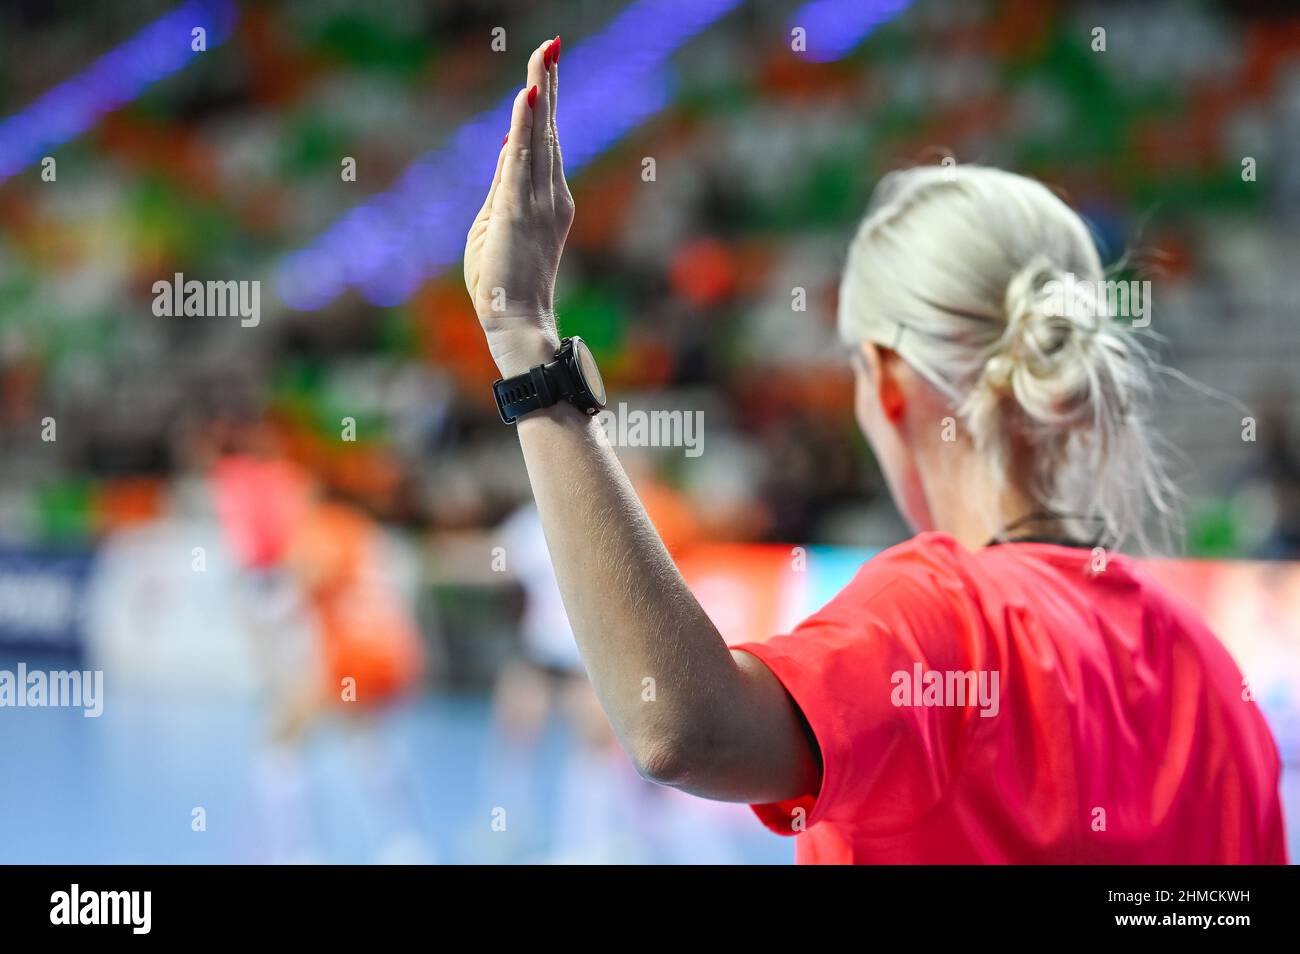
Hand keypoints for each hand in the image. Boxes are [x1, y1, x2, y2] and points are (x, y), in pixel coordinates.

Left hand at [463, 36, 573, 377]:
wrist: (516, 323)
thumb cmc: (503, 284)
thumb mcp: (497, 224)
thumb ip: (505, 186)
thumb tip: (509, 147)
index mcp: (547, 199)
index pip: (546, 141)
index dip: (546, 102)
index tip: (545, 65)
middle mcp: (551, 195)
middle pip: (549, 129)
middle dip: (549, 83)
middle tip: (551, 42)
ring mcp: (539, 202)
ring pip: (540, 136)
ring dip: (541, 92)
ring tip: (544, 53)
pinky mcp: (519, 211)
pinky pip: (522, 159)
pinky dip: (525, 125)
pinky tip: (528, 95)